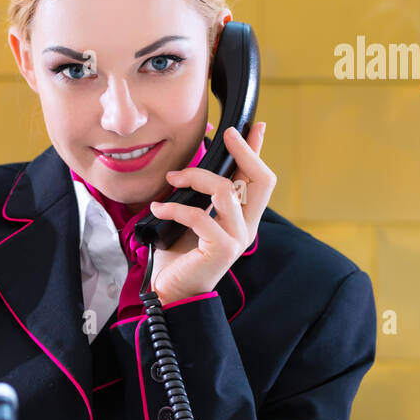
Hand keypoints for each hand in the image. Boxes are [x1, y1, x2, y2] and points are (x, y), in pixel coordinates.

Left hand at [145, 122, 275, 305]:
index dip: (258, 151)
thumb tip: (192, 162)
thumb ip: (198, 194)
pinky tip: (158, 207)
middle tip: (226, 134)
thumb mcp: (190, 217)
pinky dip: (175, 207)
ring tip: (172, 179)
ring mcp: (237, 239)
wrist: (169, 293)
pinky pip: (200, 215)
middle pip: (261, 180)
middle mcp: (246, 228)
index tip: (256, 126)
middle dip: (245, 151)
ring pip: (225, 190)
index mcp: (243, 218)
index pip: (259, 179)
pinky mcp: (222, 249)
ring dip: (195, 177)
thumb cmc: (178, 256)